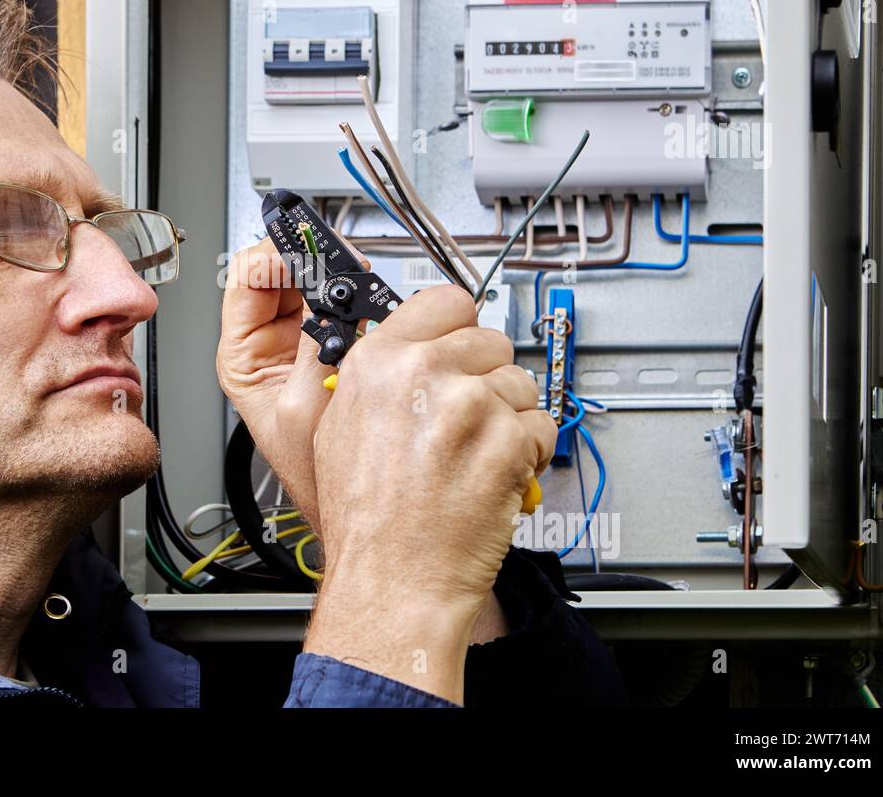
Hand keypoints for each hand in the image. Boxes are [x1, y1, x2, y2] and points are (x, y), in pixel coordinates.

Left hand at [216, 238, 332, 529]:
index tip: (308, 255)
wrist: (348, 502)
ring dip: (338, 276)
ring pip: (313, 283)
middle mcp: (266, 343)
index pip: (246, 278)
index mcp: (241, 355)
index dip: (276, 256)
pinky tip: (370, 304)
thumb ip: (315, 349)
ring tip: (359, 282)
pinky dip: (358, 297)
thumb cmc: (312, 473)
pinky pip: (342, 304)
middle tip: (344, 263)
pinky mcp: (331, 345)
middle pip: (281, 271)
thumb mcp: (305, 407)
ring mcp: (299, 342)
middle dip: (313, 260)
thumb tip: (327, 298)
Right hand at [304, 284, 555, 701]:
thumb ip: (380, 377)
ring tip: (477, 456)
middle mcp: (422, 373)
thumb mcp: (339, 427)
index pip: (445, 300)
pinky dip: (530, 453)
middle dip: (487, 377)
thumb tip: (413, 351)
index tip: (462, 347)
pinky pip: (543, 427)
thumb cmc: (364, 521)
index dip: (459, 327)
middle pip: (490, 340)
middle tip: (468, 419)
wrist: (392, 582)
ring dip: (511, 416)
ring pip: (521, 383)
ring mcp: (469, 406)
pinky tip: (496, 475)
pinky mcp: (509, 441)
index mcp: (376, 361)